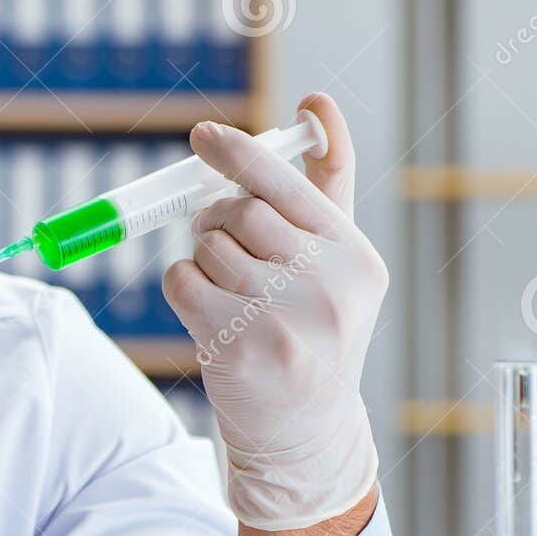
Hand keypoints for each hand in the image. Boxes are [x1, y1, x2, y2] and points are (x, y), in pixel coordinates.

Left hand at [162, 95, 383, 535]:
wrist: (302, 430)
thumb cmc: (313, 330)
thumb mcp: (335, 263)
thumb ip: (324, 187)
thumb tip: (315, 106)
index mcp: (354, 256)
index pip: (288, 185)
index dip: (240, 155)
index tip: (203, 135)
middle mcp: (326, 285)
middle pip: (239, 213)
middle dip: (215, 219)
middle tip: (218, 239)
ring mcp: (282, 319)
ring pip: (207, 248)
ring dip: (202, 258)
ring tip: (227, 289)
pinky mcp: (237, 346)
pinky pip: (182, 282)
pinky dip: (182, 287)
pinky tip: (208, 311)